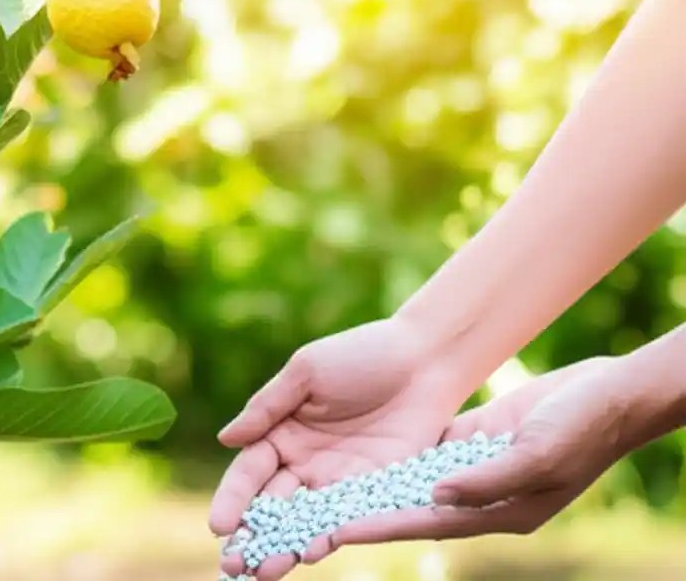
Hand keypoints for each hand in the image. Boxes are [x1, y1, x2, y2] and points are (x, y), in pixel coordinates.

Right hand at [211, 316, 472, 578]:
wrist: (425, 360)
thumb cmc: (361, 354)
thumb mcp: (307, 372)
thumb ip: (267, 407)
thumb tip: (226, 439)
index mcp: (282, 431)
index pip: (249, 472)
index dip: (233, 499)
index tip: (219, 525)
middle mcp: (305, 461)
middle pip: (271, 506)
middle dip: (250, 535)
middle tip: (231, 565)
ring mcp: (337, 479)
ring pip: (303, 521)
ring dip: (282, 547)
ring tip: (263, 573)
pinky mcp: (373, 490)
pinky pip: (345, 519)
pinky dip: (325, 538)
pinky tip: (308, 554)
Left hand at [326, 355, 651, 552]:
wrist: (609, 394)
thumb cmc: (581, 428)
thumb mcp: (536, 456)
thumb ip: (486, 480)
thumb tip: (435, 495)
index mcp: (498, 514)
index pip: (425, 524)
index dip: (380, 527)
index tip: (335, 533)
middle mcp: (479, 497)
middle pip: (408, 509)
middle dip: (364, 515)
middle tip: (316, 520)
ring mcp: (474, 468)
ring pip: (411, 482)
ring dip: (373, 486)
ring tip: (324, 488)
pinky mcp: (471, 439)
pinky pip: (425, 452)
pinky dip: (394, 455)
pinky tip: (355, 450)